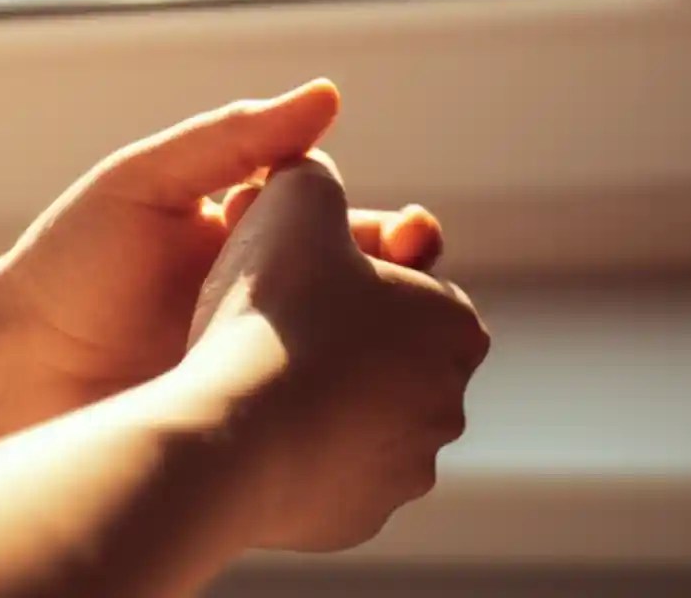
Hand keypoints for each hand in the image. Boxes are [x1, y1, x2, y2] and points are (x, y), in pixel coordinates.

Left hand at [0, 79, 443, 434]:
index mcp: (245, 236)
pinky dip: (355, 411)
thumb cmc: (67, 266)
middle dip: (408, 291)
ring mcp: (257, 364)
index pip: (342, 227)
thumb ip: (232, 139)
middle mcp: (261, 299)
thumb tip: (328, 95)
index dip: (387, 231)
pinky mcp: (246, 420)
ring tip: (406, 355)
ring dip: (390, 352)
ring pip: (351, 358)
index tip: (408, 235)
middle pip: (364, 294)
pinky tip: (376, 410)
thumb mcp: (146, 183)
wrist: (7, 369)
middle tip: (421, 293)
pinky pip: (318, 416)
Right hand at [181, 154, 489, 550]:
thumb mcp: (296, 202)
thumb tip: (311, 169)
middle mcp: (446, 404)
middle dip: (341, 339)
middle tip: (273, 323)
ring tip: (253, 377)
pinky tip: (251, 429)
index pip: (414, 286)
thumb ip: (314, 174)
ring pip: (357, 420)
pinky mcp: (356, 521)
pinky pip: (326, 475)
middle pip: (387, 356)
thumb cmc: (275, 311)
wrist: (234, 431)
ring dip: (318, 399)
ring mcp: (403, 471)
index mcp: (456, 326)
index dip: (354, 272)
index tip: (304, 273)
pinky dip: (297, 452)